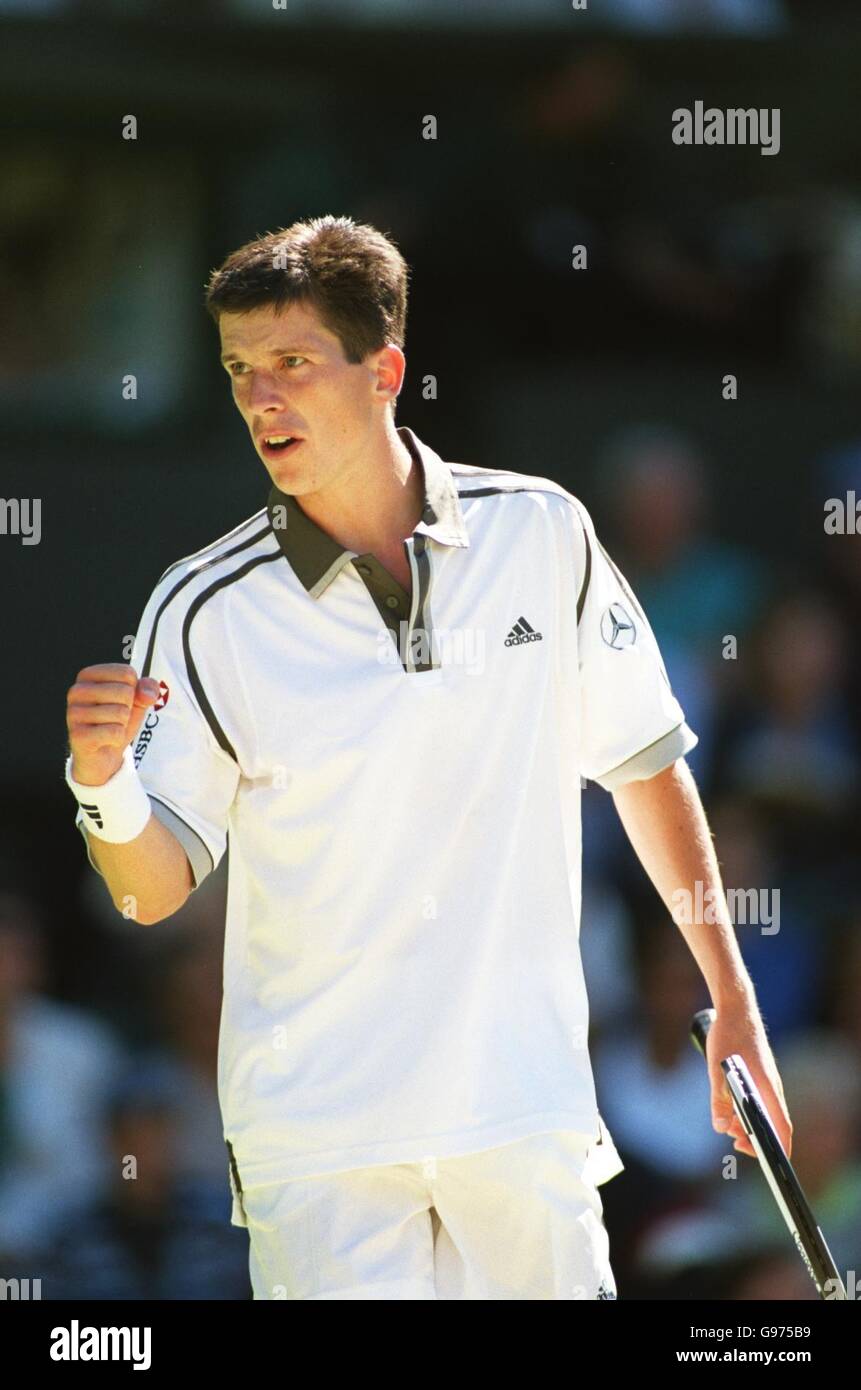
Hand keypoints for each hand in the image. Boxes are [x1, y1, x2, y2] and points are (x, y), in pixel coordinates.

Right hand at [66, 663, 161, 786]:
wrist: (101, 755)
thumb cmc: (116, 722)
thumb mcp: (136, 701)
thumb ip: (147, 689)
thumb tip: (147, 693)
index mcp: (88, 675)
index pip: (127, 673)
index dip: (133, 692)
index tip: (120, 701)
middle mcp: (77, 691)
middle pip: (125, 691)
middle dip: (128, 709)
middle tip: (115, 719)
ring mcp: (74, 713)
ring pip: (121, 713)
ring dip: (122, 725)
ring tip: (109, 729)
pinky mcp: (77, 735)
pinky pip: (115, 732)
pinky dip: (117, 739)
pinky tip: (106, 740)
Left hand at [706, 1002, 792, 1159]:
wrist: (736, 1009)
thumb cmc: (728, 1036)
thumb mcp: (716, 1069)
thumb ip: (718, 1100)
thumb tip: (720, 1128)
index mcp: (767, 1088)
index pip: (782, 1127)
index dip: (780, 1148)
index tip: (770, 1162)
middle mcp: (772, 1087)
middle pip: (774, 1124)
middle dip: (757, 1140)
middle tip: (735, 1144)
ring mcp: (768, 1082)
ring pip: (766, 1113)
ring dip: (750, 1126)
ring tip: (729, 1128)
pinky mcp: (761, 1077)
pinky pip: (761, 1102)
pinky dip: (749, 1113)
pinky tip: (731, 1112)